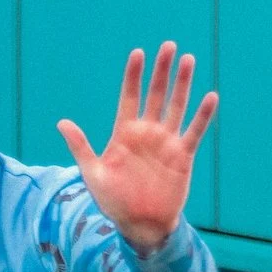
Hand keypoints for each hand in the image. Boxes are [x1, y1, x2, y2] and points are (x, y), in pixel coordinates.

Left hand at [57, 41, 218, 254]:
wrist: (140, 226)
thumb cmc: (113, 201)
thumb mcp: (93, 174)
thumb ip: (81, 146)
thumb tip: (61, 122)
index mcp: (124, 133)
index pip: (129, 96)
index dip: (133, 75)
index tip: (138, 53)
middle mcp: (147, 133)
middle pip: (156, 94)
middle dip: (161, 70)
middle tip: (168, 46)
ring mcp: (166, 143)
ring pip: (176, 106)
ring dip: (183, 84)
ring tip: (189, 60)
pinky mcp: (182, 156)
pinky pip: (194, 132)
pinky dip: (202, 116)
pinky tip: (210, 97)